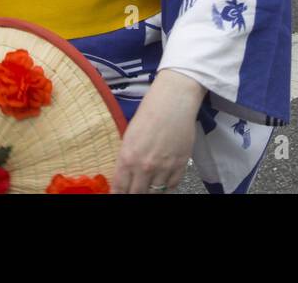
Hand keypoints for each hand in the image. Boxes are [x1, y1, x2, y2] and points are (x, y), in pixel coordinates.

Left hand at [112, 69, 203, 193]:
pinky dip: (167, 186)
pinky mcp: (180, 166)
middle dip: (134, 194)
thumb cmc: (149, 112)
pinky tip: (163, 180)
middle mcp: (144, 167)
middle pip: (137, 194)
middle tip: (134, 190)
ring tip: (148, 185)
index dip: (118, 195)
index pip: (119, 189)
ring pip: (155, 193)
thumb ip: (126, 158)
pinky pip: (172, 186)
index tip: (118, 195)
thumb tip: (124, 175)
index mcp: (127, 158)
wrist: (173, 101)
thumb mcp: (129, 135)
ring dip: (151, 190)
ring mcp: (164, 168)